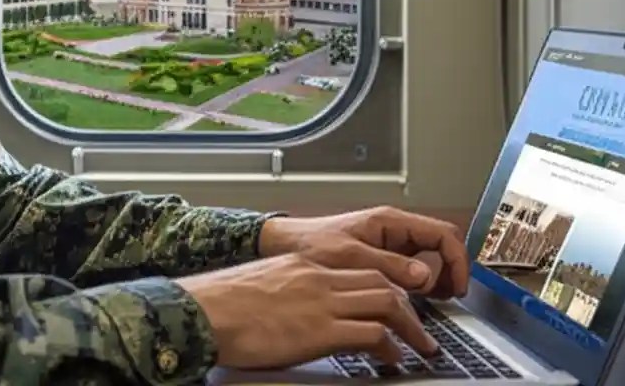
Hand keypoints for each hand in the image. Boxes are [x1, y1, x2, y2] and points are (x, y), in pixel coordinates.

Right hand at [177, 253, 439, 370]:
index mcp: (302, 265)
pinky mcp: (322, 330)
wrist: (204, 311)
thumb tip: (292, 312)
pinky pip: (373, 333)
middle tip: (418, 328)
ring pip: (386, 302)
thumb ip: (285, 293)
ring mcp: (322, 302)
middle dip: (406, 305)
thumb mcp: (259, 288)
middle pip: (380, 281)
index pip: (357, 269)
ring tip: (420, 346)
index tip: (393, 304)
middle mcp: (318, 277)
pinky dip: (390, 346)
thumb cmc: (220, 306)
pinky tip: (392, 359)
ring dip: (410, 326)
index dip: (383, 286)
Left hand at [258, 207, 469, 298]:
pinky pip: (410, 270)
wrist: (283, 246)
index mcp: (391, 222)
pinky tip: (411, 301)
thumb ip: (388, 266)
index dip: (457, 260)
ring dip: (435, 280)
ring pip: (428, 260)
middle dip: (450, 271)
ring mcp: (389, 244)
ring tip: (432, 303)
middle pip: (441, 246)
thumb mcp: (350, 256)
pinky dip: (418, 286)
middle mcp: (394, 231)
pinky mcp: (380, 259)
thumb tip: (425, 278)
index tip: (458, 286)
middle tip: (448, 298)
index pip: (443, 233)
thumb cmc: (310, 243)